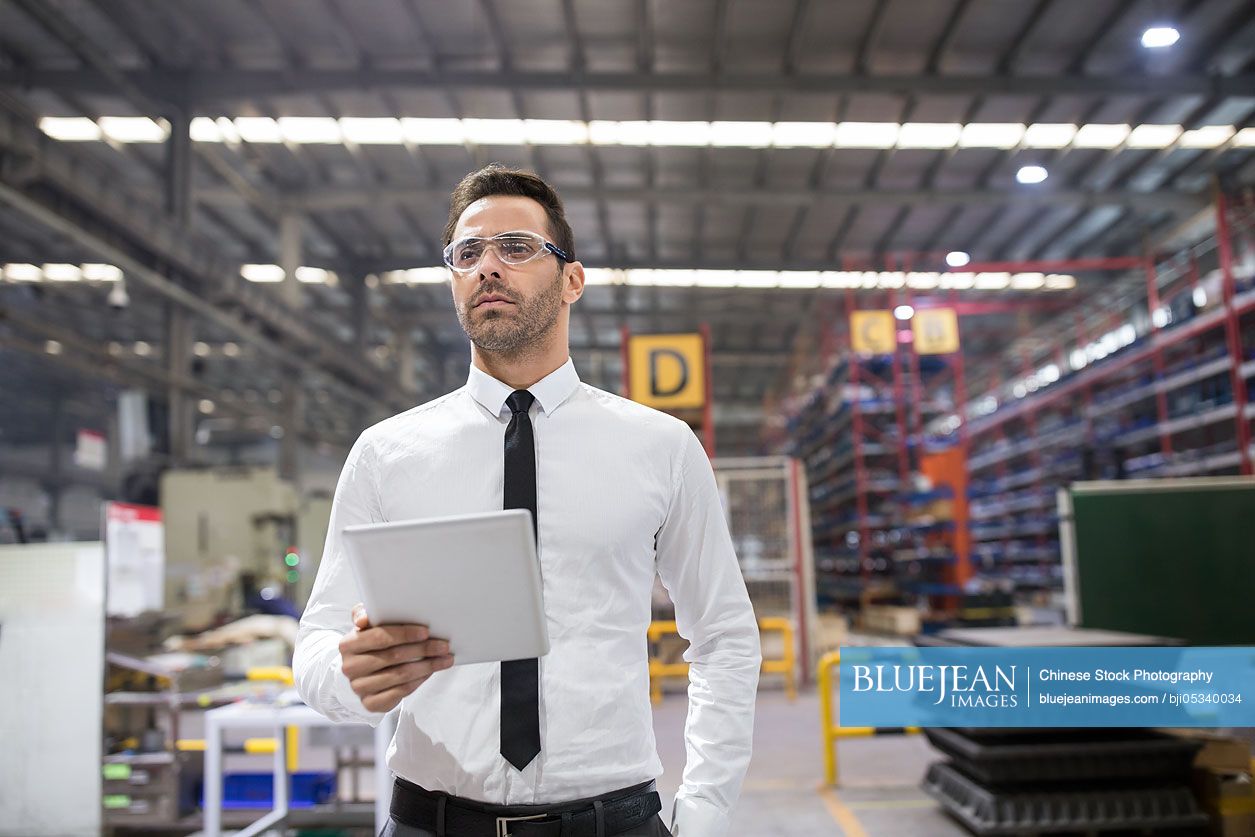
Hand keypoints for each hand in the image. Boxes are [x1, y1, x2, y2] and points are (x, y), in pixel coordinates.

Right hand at [338, 603, 453, 712]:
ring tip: (444, 659)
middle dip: (423, 650)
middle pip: (393, 656)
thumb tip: (362, 619)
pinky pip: (400, 692)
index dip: (405, 634)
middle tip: (443, 646)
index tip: (426, 632)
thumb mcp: (368, 626)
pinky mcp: (370, 703)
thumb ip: (367, 614)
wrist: (361, 672)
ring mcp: (359, 687)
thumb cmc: (371, 644)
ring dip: (427, 666)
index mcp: (348, 644)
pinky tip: (430, 672)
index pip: (380, 637)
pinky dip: (419, 681)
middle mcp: (350, 667)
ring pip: (400, 675)